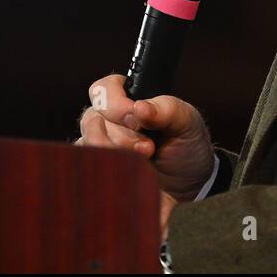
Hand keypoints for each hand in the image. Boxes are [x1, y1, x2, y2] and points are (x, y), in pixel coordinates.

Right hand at [76, 73, 216, 204]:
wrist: (189, 186)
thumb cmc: (187, 146)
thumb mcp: (187, 123)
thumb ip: (167, 110)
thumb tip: (140, 107)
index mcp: (129, 99)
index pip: (103, 90)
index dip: (115, 104)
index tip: (135, 119)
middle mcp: (109, 121)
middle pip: (92, 119)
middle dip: (122, 135)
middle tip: (149, 147)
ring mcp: (101, 146)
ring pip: (86, 144)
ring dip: (115, 152)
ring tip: (144, 160)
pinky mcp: (99, 170)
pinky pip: (89, 166)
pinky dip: (110, 168)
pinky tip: (130, 173)